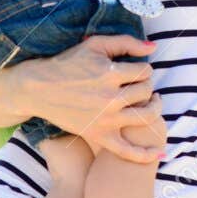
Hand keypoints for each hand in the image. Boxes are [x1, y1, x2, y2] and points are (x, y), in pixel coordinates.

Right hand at [11, 36, 164, 162]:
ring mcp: (106, 120)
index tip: (134, 71)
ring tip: (150, 102)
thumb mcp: (95, 44)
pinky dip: (145, 155)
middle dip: (146, 85)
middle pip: (147, 92)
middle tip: (138, 85)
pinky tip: (160, 154)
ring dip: (154, 108)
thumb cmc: (67, 64)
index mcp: (110, 74)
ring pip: (147, 115)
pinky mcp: (99, 136)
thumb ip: (126, 42)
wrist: (36, 88)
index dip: (143, 70)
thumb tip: (154, 47)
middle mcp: (110, 98)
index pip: (146, 72)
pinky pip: (127, 151)